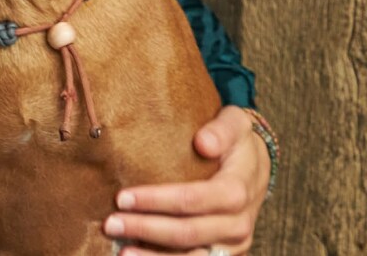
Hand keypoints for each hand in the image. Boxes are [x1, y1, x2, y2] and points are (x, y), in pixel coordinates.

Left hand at [104, 106, 270, 254]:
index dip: (157, 201)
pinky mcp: (222, 254)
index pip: (194, 199)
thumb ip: (221, 130)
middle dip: (147, 229)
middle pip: (189, 233)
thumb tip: (203, 142)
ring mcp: (232, 243)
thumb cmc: (236, 142)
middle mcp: (238, 223)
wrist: (256, 167)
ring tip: (121, 252)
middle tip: (110, 224)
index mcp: (238, 190)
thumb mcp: (235, 124)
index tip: (122, 198)